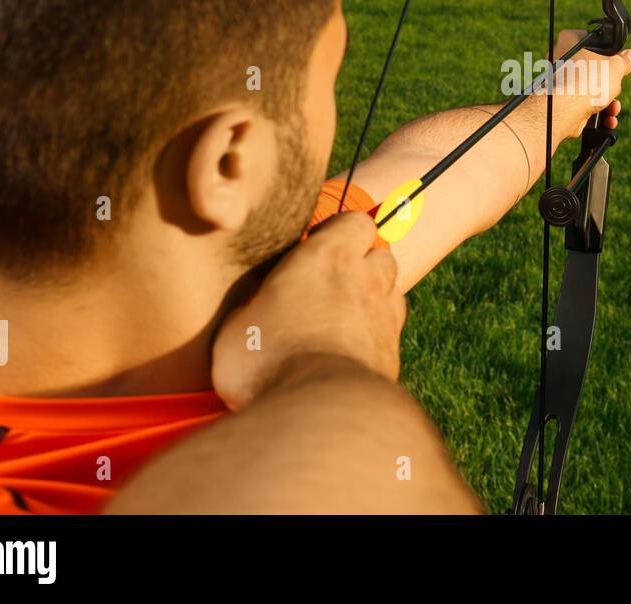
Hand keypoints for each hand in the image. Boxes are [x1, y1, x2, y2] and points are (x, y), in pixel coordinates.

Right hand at [211, 211, 403, 410]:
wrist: (318, 411)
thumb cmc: (266, 359)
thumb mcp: (238, 325)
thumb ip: (253, 304)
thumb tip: (253, 303)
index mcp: (327, 257)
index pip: (356, 220)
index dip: (343, 230)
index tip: (321, 246)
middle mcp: (365, 280)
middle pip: (381, 255)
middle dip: (364, 263)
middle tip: (333, 283)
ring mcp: (385, 317)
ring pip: (393, 291)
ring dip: (376, 297)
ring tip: (345, 316)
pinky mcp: (393, 354)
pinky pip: (392, 332)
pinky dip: (378, 335)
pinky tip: (353, 351)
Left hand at [550, 28, 630, 137]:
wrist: (566, 110)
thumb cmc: (587, 81)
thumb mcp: (615, 67)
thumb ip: (624, 61)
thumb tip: (630, 56)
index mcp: (570, 41)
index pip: (590, 38)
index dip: (605, 49)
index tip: (615, 59)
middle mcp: (560, 59)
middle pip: (592, 68)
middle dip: (609, 83)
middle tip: (615, 87)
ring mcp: (558, 82)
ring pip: (588, 89)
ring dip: (607, 102)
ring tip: (613, 109)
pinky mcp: (560, 102)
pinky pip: (581, 105)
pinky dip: (596, 114)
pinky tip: (607, 119)